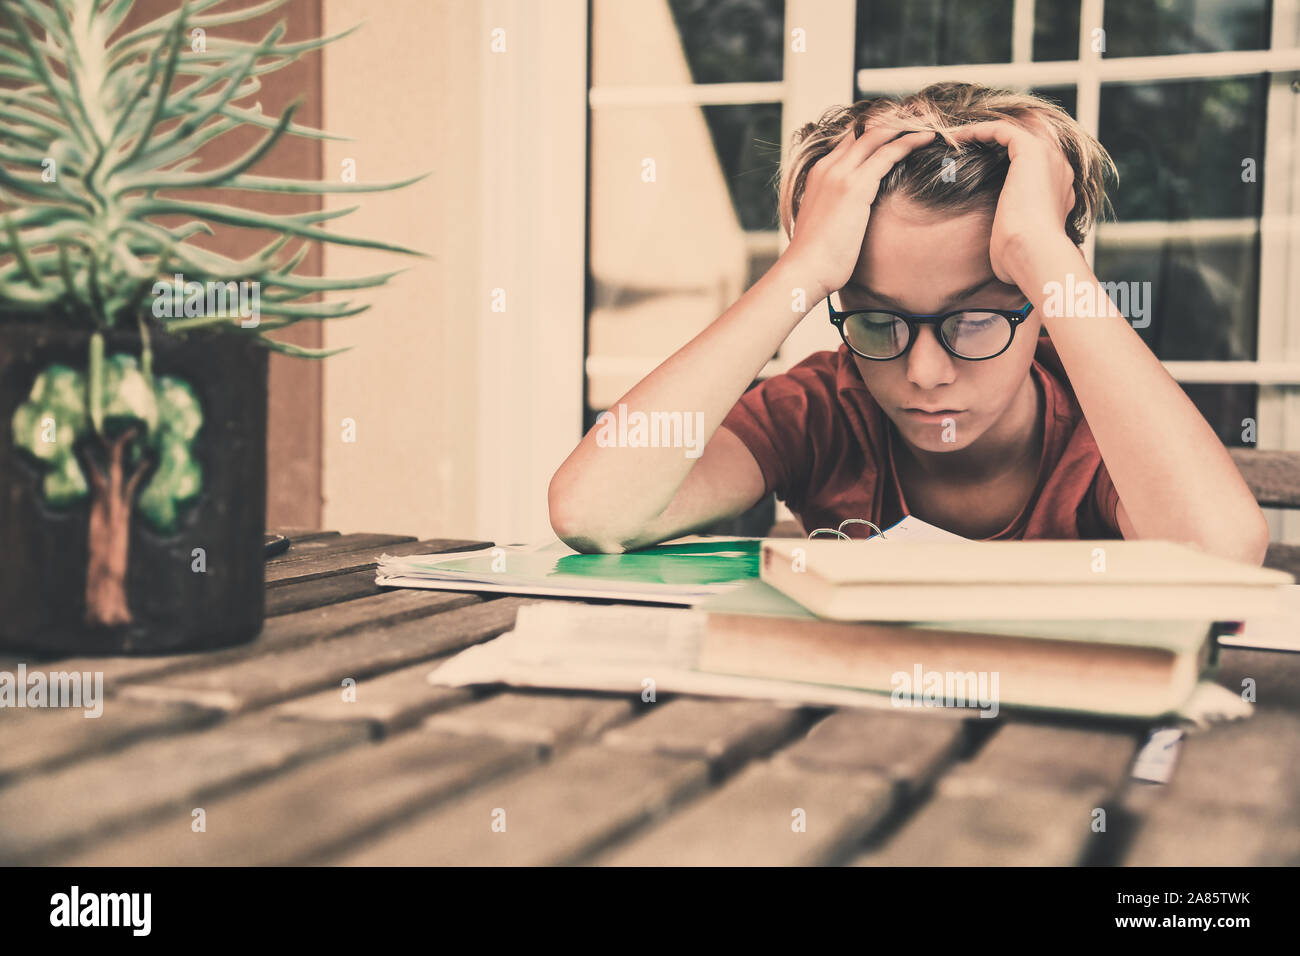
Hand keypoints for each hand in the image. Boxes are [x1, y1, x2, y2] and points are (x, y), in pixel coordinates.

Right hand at [782, 126, 935, 300]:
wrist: (805, 269)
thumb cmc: (815, 256)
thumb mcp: (824, 222)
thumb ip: (836, 207)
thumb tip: (851, 214)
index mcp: (818, 173)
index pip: (849, 140)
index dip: (875, 132)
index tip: (899, 130)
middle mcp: (828, 166)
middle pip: (864, 131)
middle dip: (894, 122)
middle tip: (920, 119)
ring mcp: (840, 173)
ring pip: (878, 135)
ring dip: (906, 127)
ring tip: (929, 124)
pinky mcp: (855, 185)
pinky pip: (888, 153)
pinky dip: (910, 142)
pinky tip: (927, 139)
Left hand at [946, 120, 1075, 284]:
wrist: (1034, 253)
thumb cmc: (1023, 257)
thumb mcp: (1021, 238)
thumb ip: (1016, 229)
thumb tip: (1002, 243)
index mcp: (1060, 187)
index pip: (1039, 156)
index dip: (1009, 152)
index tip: (981, 156)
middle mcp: (1059, 167)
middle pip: (1031, 133)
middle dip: (1000, 133)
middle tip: (969, 138)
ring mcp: (1049, 157)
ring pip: (1016, 127)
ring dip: (986, 128)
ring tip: (958, 135)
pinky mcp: (1031, 152)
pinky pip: (1002, 129)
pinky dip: (979, 130)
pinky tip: (957, 137)